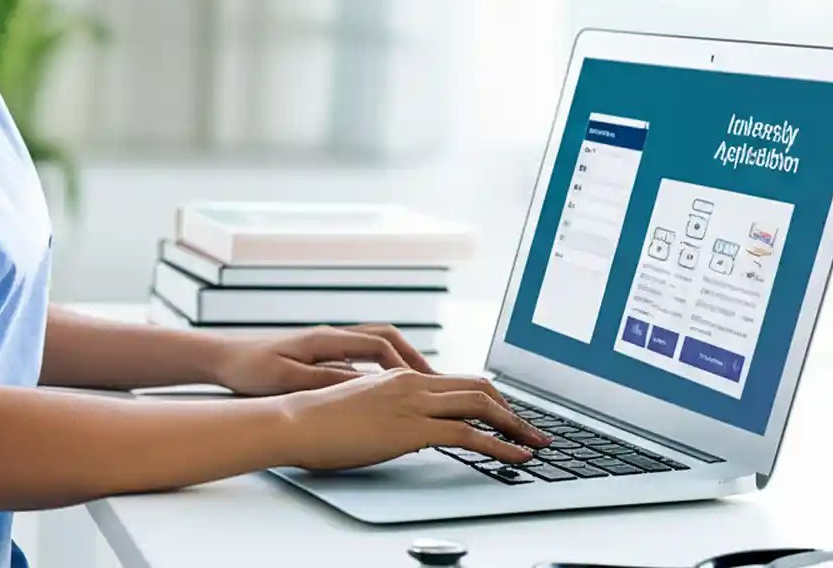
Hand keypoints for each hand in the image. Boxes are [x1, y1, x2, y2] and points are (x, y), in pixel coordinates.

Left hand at [214, 325, 435, 395]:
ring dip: (399, 365)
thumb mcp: (286, 379)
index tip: (428, 383)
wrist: (221, 358)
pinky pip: (360, 361)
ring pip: (374, 349)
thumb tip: (364, 388)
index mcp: (326, 340)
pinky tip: (384, 395)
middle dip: (414, 359)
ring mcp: (325, 346)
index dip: (408, 363)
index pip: (380, 345)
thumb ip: (325, 381)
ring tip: (420, 389)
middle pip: (386, 340)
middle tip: (437, 383)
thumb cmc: (248, 368)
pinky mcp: (318, 357)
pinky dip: (379, 373)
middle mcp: (330, 338)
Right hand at [276, 368, 550, 470]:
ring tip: (536, 444)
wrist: (296, 420)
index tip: (507, 414)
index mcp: (402, 377)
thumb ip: (389, 410)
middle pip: (479, 387)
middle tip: (532, 429)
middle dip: (512, 409)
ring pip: (482, 406)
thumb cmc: (319, 420)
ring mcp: (415, 404)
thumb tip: (406, 426)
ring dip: (516, 426)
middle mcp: (414, 383)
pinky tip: (516, 457)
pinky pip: (470, 434)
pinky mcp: (413, 428)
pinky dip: (501, 445)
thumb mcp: (362, 407)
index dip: (490, 397)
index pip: (459, 381)